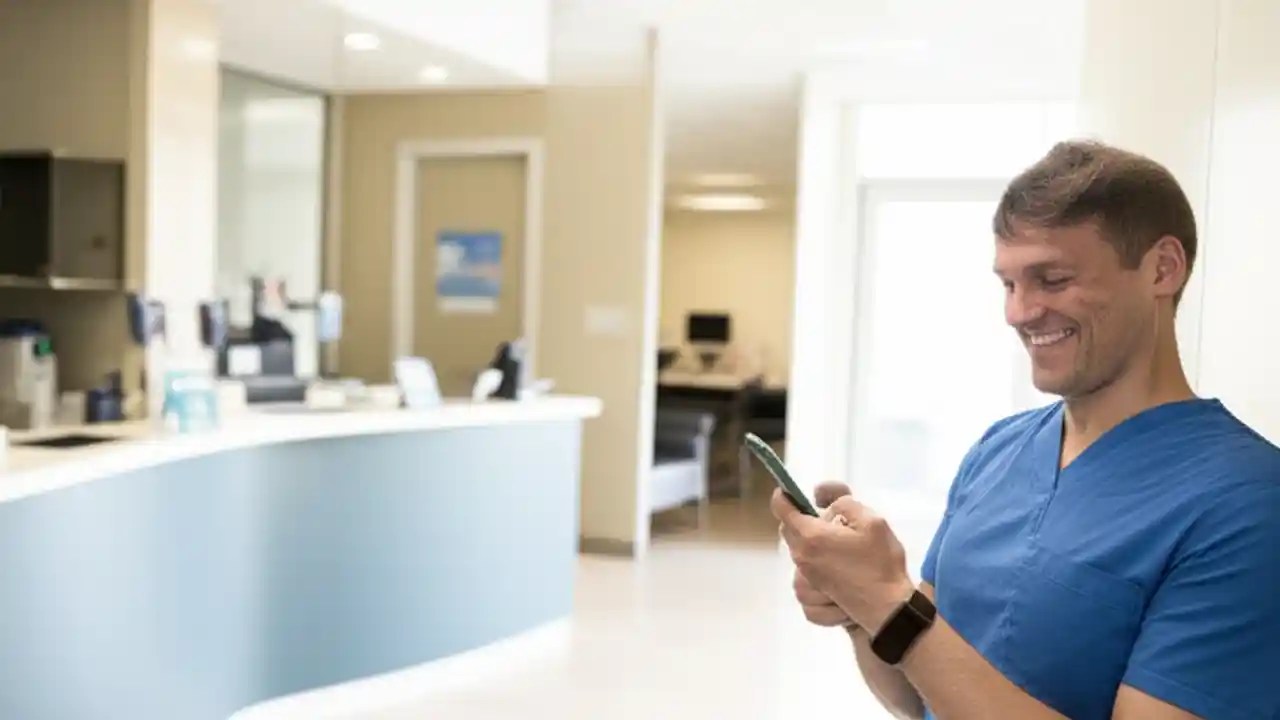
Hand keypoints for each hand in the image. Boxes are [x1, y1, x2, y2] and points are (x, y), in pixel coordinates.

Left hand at [772, 489, 914, 631]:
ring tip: (836, 544)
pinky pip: (804, 571)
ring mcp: (806, 576)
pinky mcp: (813, 591)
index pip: (783, 509)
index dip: (783, 496)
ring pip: (796, 549)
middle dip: (800, 518)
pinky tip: (835, 566)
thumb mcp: (870, 521)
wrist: (888, 609)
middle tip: (826, 518)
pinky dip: (814, 565)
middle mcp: (802, 556)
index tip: (786, 491)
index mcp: (812, 536)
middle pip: (789, 529)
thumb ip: (844, 503)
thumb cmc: (880, 563)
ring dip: (808, 541)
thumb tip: (825, 504)